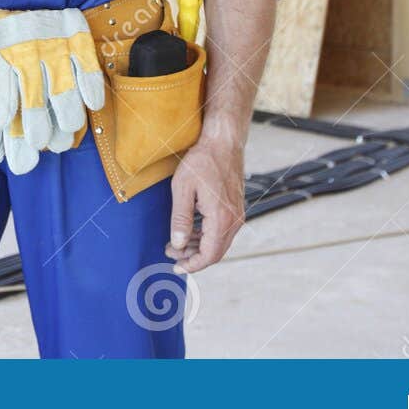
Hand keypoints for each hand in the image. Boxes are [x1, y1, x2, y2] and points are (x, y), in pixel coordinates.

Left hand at [164, 135, 244, 272]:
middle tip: (170, 253)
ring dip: (199, 247)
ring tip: (177, 243)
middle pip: (215, 252)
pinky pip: (222, 231)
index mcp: (222, 218)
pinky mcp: (236, 207)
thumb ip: (181, 219)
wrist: (223, 141)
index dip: (192, 265)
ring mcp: (237, 214)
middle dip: (192, 257)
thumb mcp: (182, 188)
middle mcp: (234, 220)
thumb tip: (178, 244)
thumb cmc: (201, 160)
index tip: (175, 267)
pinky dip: (207, 236)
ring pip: (219, 242)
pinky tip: (191, 231)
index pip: (209, 255)